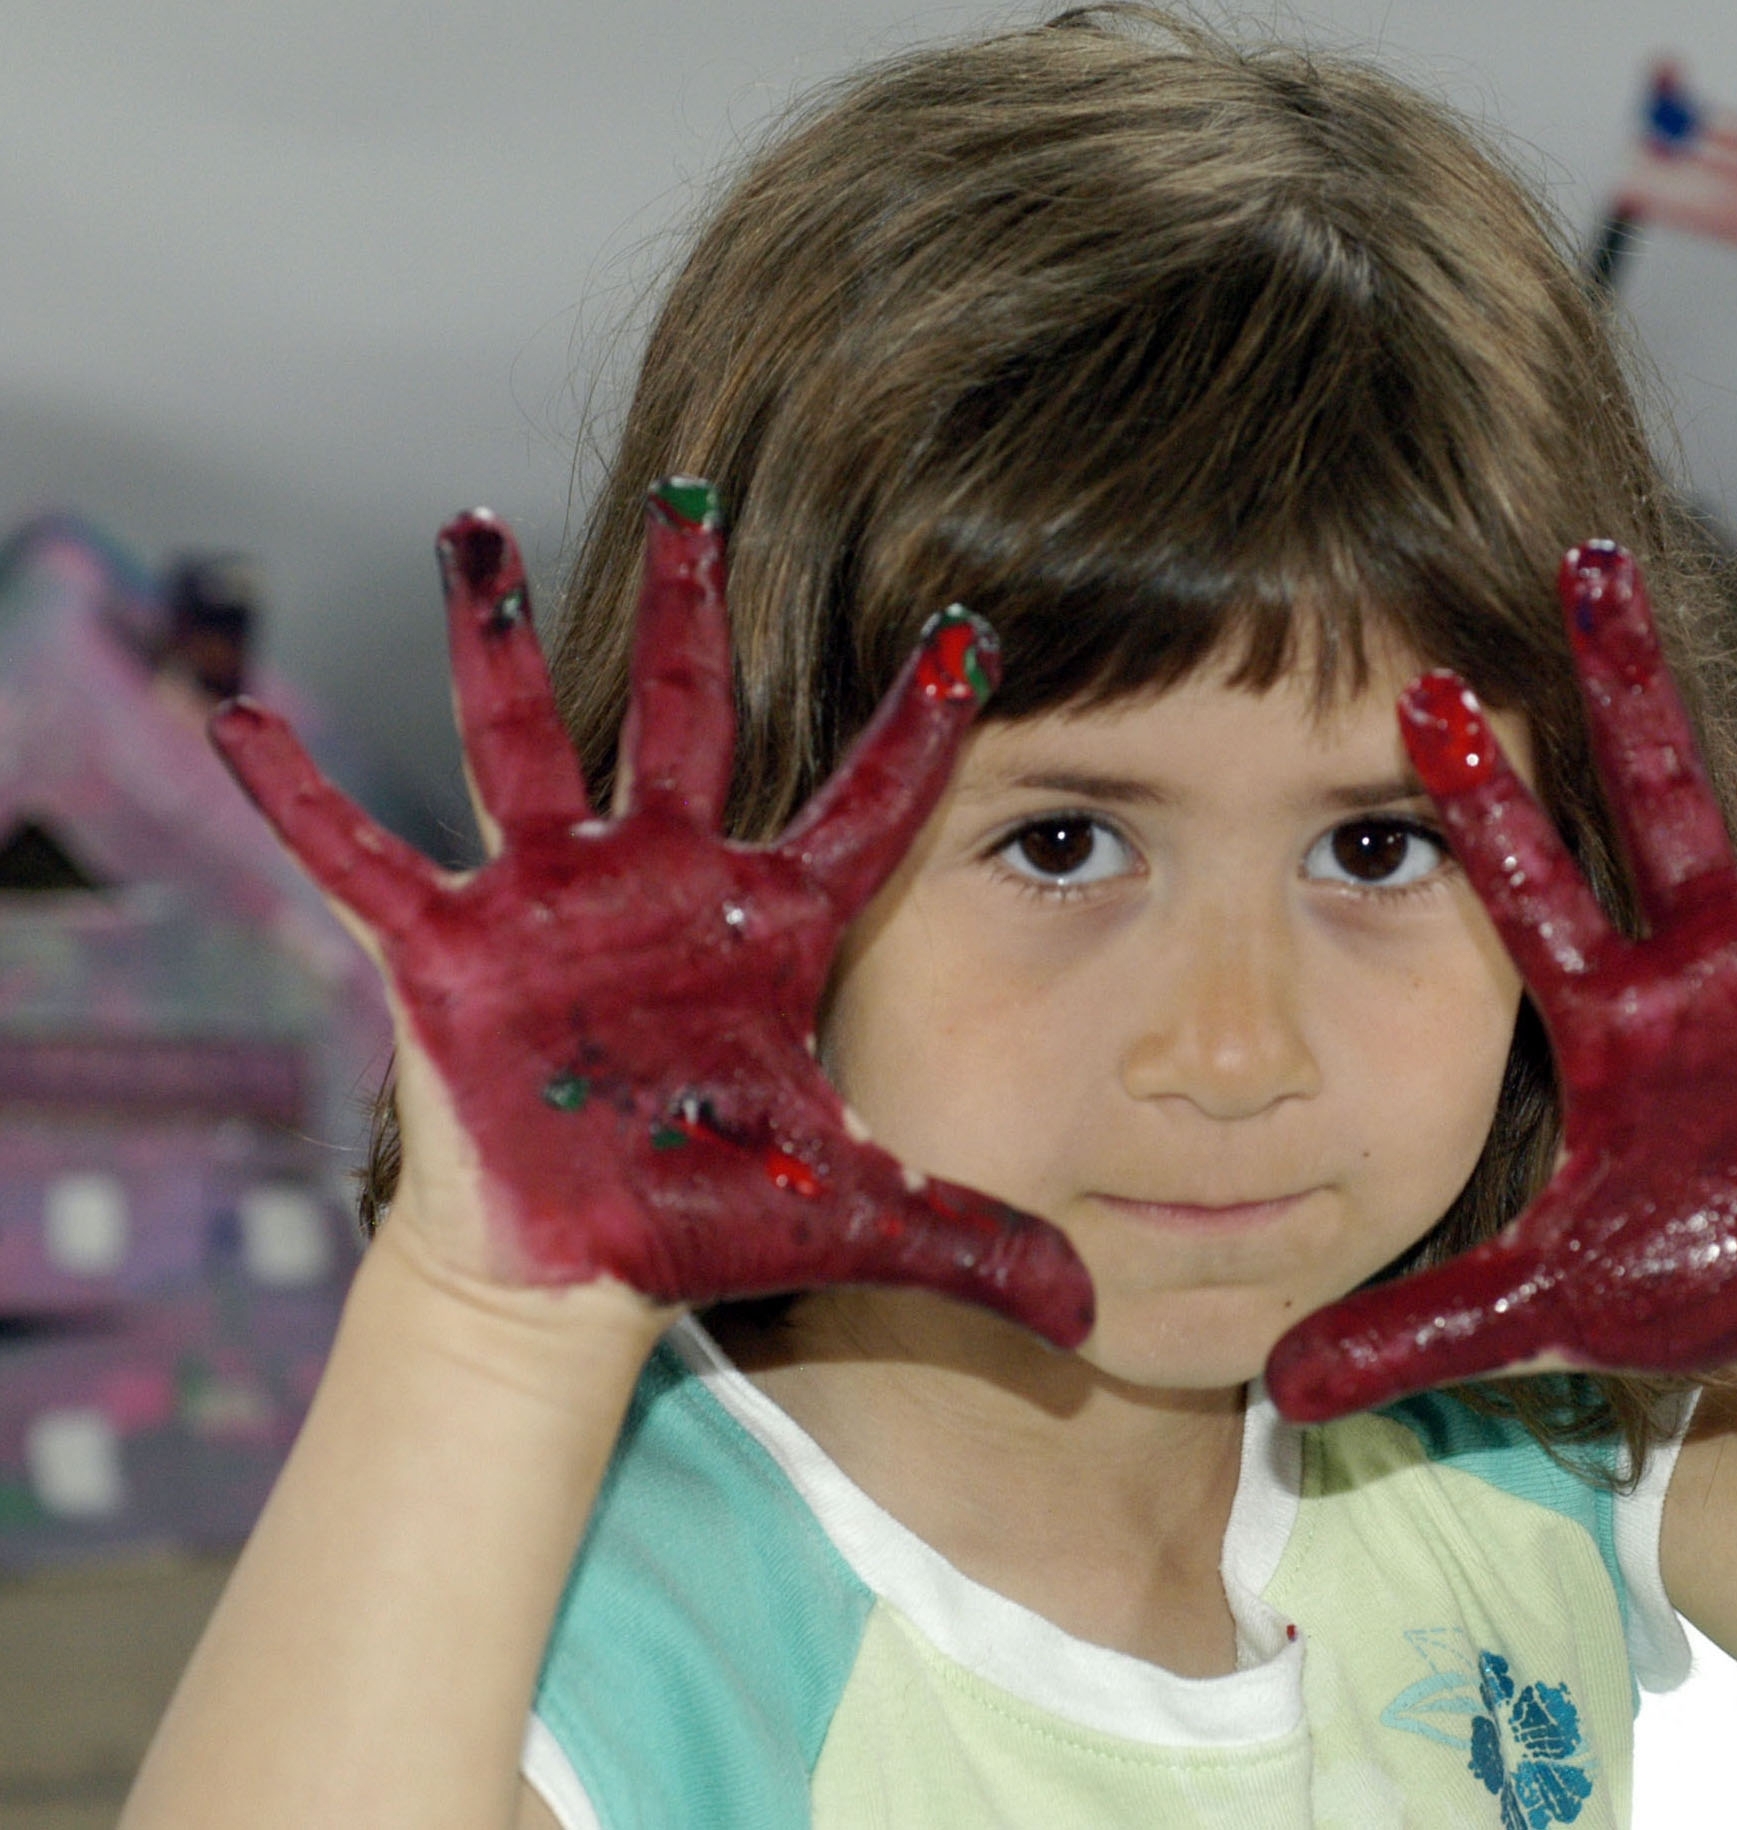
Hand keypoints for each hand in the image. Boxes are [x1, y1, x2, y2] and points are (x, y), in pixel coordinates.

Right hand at [209, 480, 1092, 1345]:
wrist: (584, 1273)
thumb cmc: (712, 1216)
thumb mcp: (856, 1218)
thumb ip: (980, 1246)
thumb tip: (1093, 1317)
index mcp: (773, 922)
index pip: (867, 802)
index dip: (923, 724)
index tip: (978, 623)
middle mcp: (662, 881)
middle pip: (684, 715)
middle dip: (689, 607)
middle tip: (700, 485)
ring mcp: (549, 903)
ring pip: (520, 745)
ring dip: (491, 643)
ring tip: (470, 524)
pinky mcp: (446, 956)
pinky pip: (362, 864)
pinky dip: (303, 803)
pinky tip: (248, 720)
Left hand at [1267, 533, 1736, 1419]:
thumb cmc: (1676, 1273)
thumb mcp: (1550, 1305)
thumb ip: (1425, 1330)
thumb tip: (1281, 1384)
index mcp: (1612, 1012)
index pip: (1529, 888)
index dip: (1480, 798)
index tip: (1418, 687)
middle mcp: (1712, 956)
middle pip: (1665, 797)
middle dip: (1631, 686)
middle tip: (1589, 555)